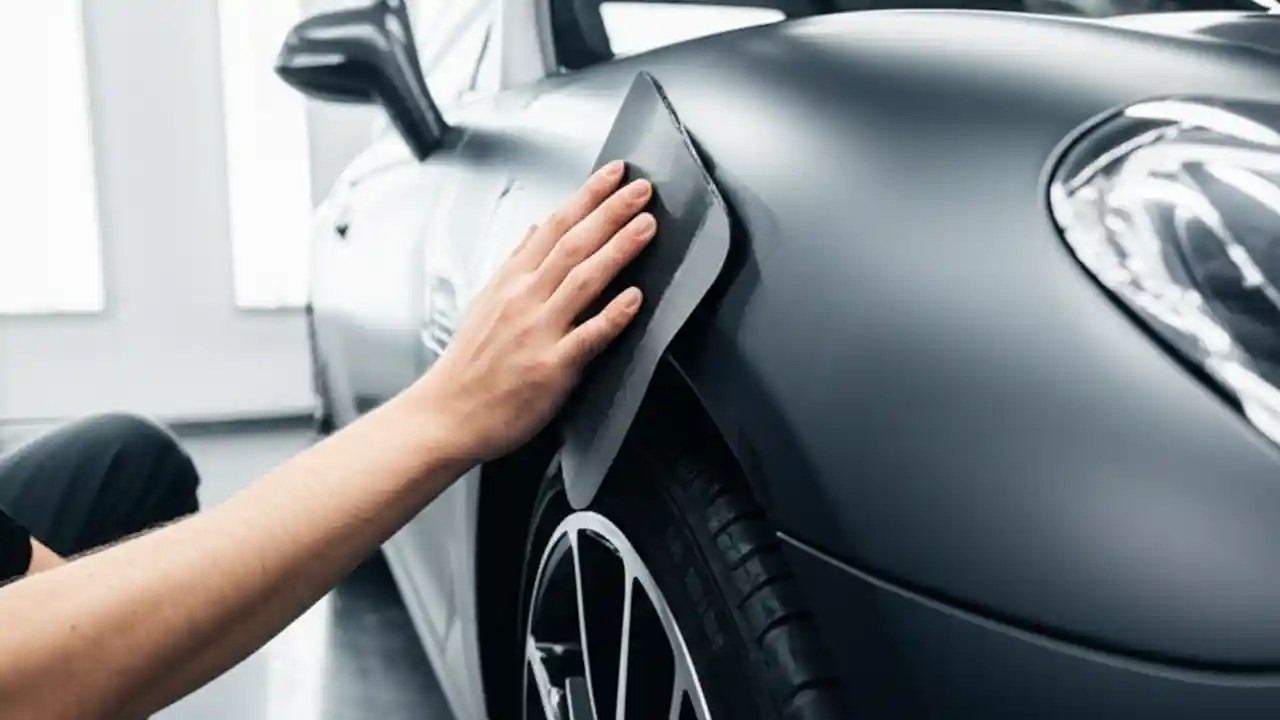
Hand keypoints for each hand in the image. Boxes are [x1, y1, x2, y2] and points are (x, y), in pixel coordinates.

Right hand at [410, 162, 654, 463]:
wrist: (446, 415)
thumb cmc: (468, 366)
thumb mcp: (484, 301)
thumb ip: (514, 263)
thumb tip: (534, 229)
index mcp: (512, 281)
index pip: (555, 226)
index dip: (588, 196)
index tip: (614, 174)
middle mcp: (525, 299)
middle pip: (573, 244)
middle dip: (610, 211)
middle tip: (642, 188)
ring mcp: (538, 332)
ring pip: (584, 280)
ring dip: (618, 249)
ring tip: (646, 226)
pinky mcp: (551, 368)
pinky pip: (587, 336)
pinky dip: (612, 315)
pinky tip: (634, 297)